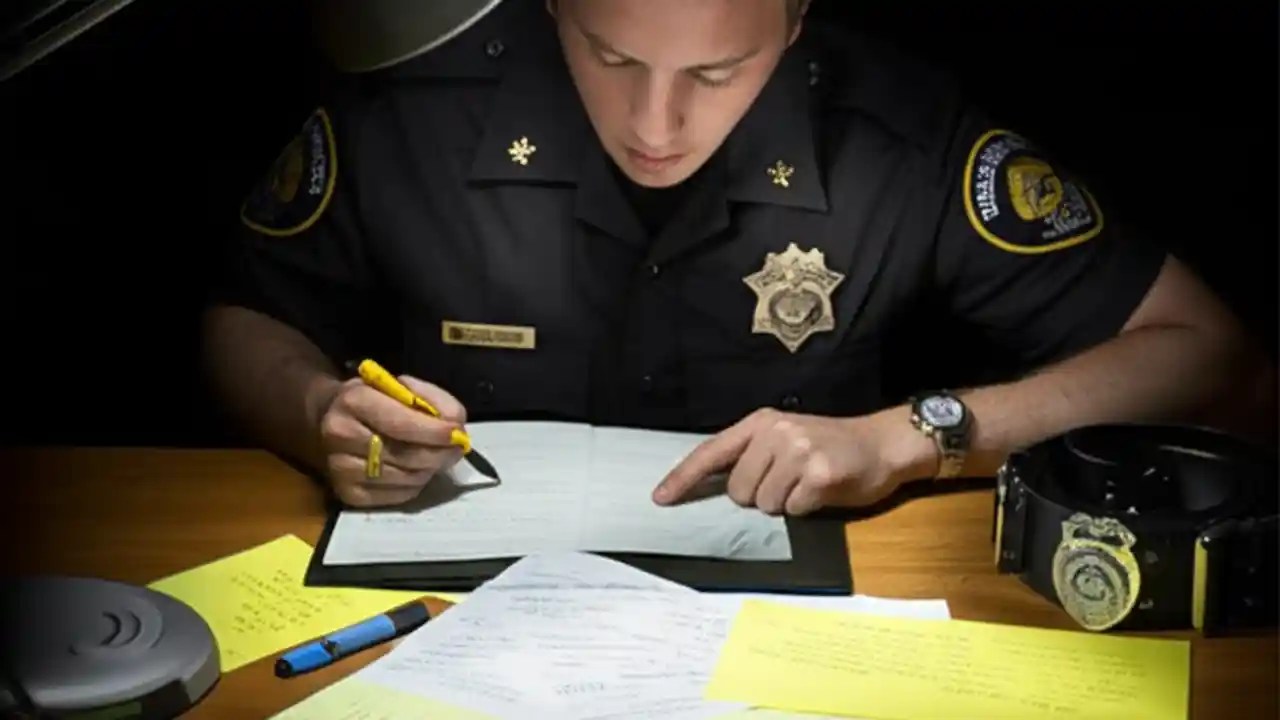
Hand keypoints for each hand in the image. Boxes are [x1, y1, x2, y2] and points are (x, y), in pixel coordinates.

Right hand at [316, 375, 467, 506]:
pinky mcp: (348, 494)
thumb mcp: (399, 385)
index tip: (458, 433)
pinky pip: (399, 495)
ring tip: (436, 457)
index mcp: (355, 401)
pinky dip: (417, 484)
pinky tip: (417, 470)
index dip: (435, 432)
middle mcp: (342, 435)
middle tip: (458, 448)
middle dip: (441, 453)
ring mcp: (341, 468)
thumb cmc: (373, 400)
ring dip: (431, 469)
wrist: (328, 421)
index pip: (402, 423)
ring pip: (407, 478)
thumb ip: (431, 398)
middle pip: (407, 456)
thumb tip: (456, 424)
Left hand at [652, 407, 937, 515]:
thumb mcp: (787, 438)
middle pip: (739, 490)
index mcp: (761, 423)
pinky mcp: (818, 474)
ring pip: (764, 504)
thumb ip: (753, 456)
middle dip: (758, 498)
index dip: (684, 478)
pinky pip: (793, 510)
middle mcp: (775, 432)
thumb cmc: (831, 445)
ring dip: (784, 504)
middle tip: (788, 483)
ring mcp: (797, 452)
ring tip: (807, 484)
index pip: (711, 452)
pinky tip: (823, 491)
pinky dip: (806, 509)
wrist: (883, 444)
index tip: (661, 498)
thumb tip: (718, 487)